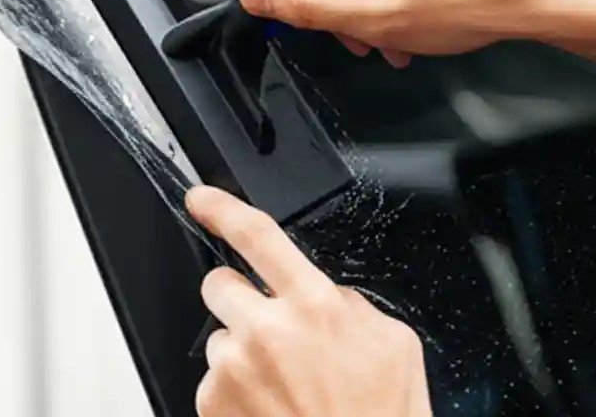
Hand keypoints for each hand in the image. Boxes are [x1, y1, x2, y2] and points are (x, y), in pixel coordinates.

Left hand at [186, 186, 432, 416]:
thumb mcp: (394, 346)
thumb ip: (349, 305)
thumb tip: (322, 293)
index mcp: (315, 308)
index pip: (256, 236)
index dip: (222, 209)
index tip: (202, 198)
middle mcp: (267, 332)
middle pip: (219, 283)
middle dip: (238, 297)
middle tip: (268, 328)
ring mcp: (235, 370)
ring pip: (220, 337)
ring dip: (243, 353)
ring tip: (285, 387)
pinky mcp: (213, 403)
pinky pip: (214, 380)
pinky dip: (236, 392)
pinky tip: (272, 408)